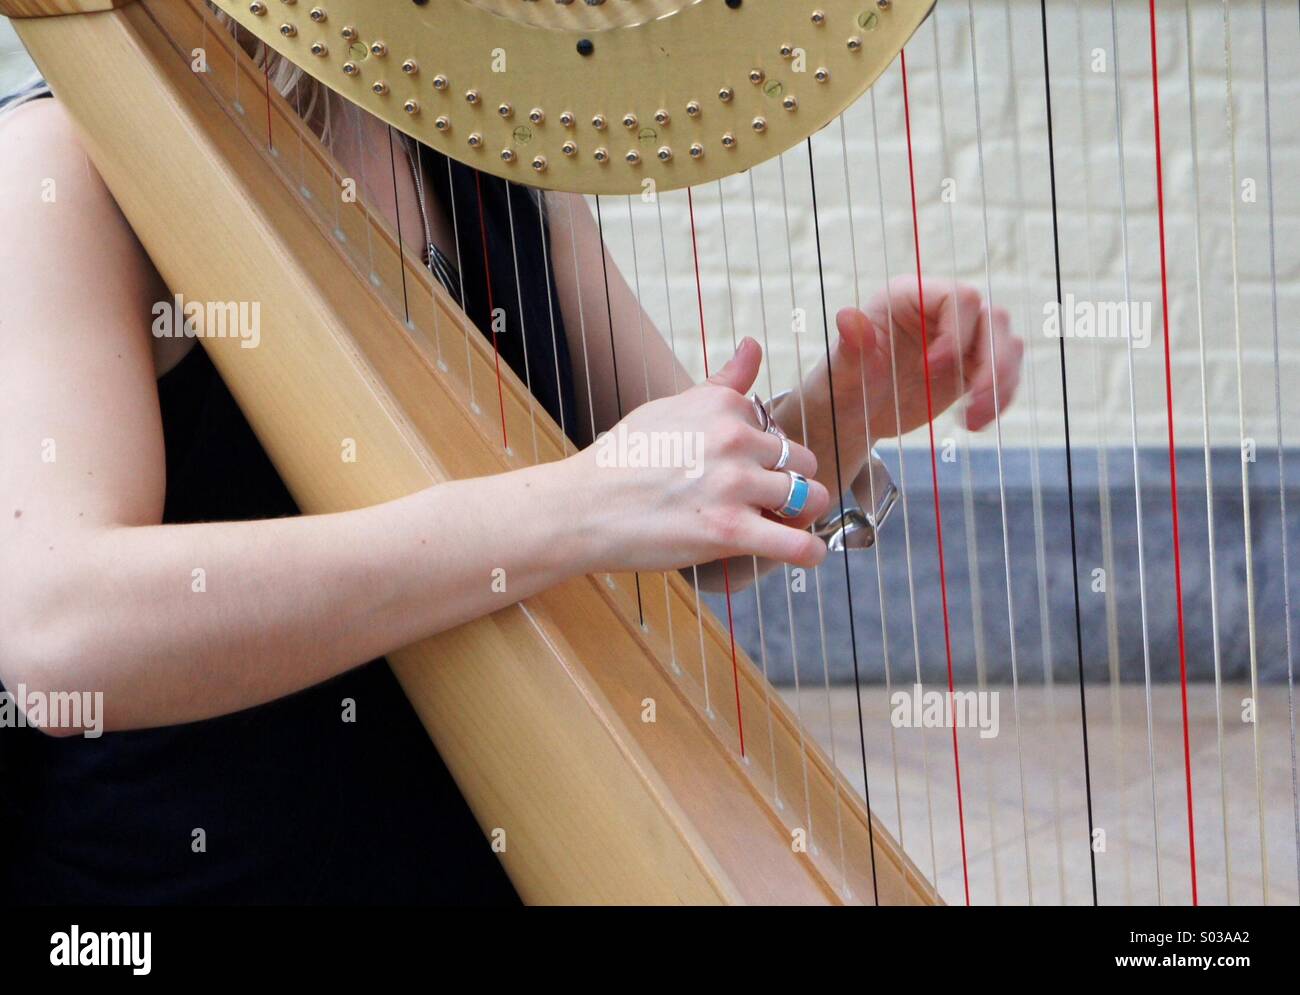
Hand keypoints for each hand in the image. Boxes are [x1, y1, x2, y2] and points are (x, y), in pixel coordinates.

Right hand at [571, 338, 830, 574]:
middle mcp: (734, 439)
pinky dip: (808, 551)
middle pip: (802, 461)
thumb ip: (722, 383)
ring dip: (801, 515)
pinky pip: (796, 543)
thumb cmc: (622, 459)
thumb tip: (753, 345)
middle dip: (790, 482)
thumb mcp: (671, 406)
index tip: (744, 473)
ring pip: (808, 497)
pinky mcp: (729, 531)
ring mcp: (734, 485)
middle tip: (763, 503)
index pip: (778, 428)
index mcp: (724, 406)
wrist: (581, 508)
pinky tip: (806, 554)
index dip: (767, 456)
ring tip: (780, 526)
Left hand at [774, 277, 1023, 491]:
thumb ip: (851, 346)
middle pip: (993, 318)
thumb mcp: (844, 371)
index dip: (957, 332)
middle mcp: (941, 311)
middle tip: (974, 400)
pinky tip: (975, 423)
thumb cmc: (842, 385)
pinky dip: (999, 398)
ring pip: (1007, 345)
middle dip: (992, 362)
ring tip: (974, 421)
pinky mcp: (972, 367)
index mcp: (910, 297)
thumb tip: (848, 318)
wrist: (854, 415)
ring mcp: (962, 338)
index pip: (959, 297)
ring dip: (1001, 384)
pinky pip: (1004, 374)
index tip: (931, 369)